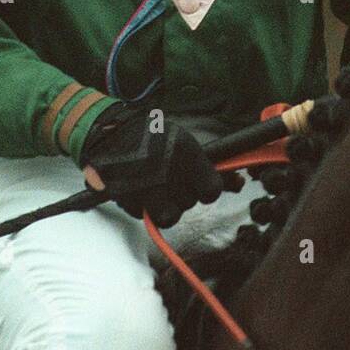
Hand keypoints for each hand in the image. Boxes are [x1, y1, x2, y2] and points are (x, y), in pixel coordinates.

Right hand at [78, 103, 225, 227]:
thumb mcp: (182, 142)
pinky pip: (144, 215)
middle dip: (183, 194)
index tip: (201, 184)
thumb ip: (209, 166)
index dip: (208, 189)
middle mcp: (168, 174)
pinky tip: (139, 188)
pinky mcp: (127, 200)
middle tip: (171, 178)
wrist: (109, 133)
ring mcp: (146, 189)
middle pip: (189, 204)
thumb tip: (240, 184)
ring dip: (165, 206)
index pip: (212, 190)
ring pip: (169, 216)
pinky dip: (143, 206)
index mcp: (185, 154)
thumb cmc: (151, 135)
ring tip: (157, 188)